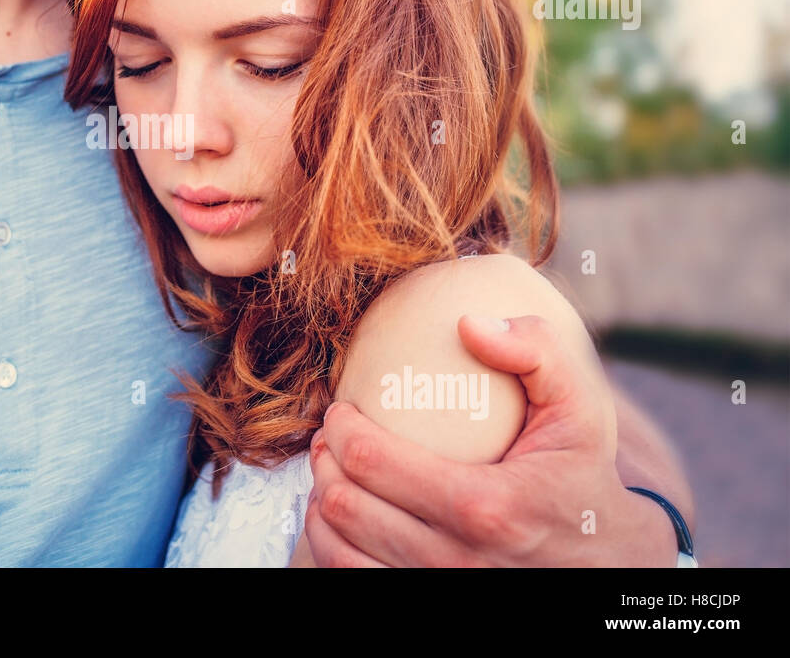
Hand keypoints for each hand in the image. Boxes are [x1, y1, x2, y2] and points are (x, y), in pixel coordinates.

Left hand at [304, 314, 678, 566]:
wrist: (608, 563)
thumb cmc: (580, 476)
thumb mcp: (579, 409)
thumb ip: (537, 352)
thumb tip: (468, 323)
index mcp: (487, 506)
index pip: (372, 461)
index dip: (340, 428)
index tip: (341, 411)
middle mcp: (458, 560)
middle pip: (346, 504)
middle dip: (325, 460)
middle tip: (331, 437)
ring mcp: (442, 591)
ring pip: (339, 548)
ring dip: (322, 503)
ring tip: (332, 471)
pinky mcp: (431, 608)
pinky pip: (352, 580)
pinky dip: (332, 545)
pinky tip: (340, 517)